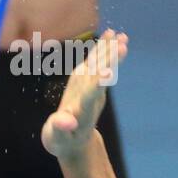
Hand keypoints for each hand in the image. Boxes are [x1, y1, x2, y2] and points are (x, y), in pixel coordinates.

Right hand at [41, 30, 127, 159]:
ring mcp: (91, 89)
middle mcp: (90, 98)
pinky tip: (112, 35)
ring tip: (122, 37)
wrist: (73, 142)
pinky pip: (97, 63)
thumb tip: (67, 121)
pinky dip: (104, 49)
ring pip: (101, 67)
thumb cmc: (60, 141)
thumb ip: (60, 128)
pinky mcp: (89, 83)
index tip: (108, 72)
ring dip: (111, 52)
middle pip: (99, 77)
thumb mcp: (56, 139)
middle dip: (109, 62)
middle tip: (122, 46)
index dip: (99, 83)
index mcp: (82, 111)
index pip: (91, 95)